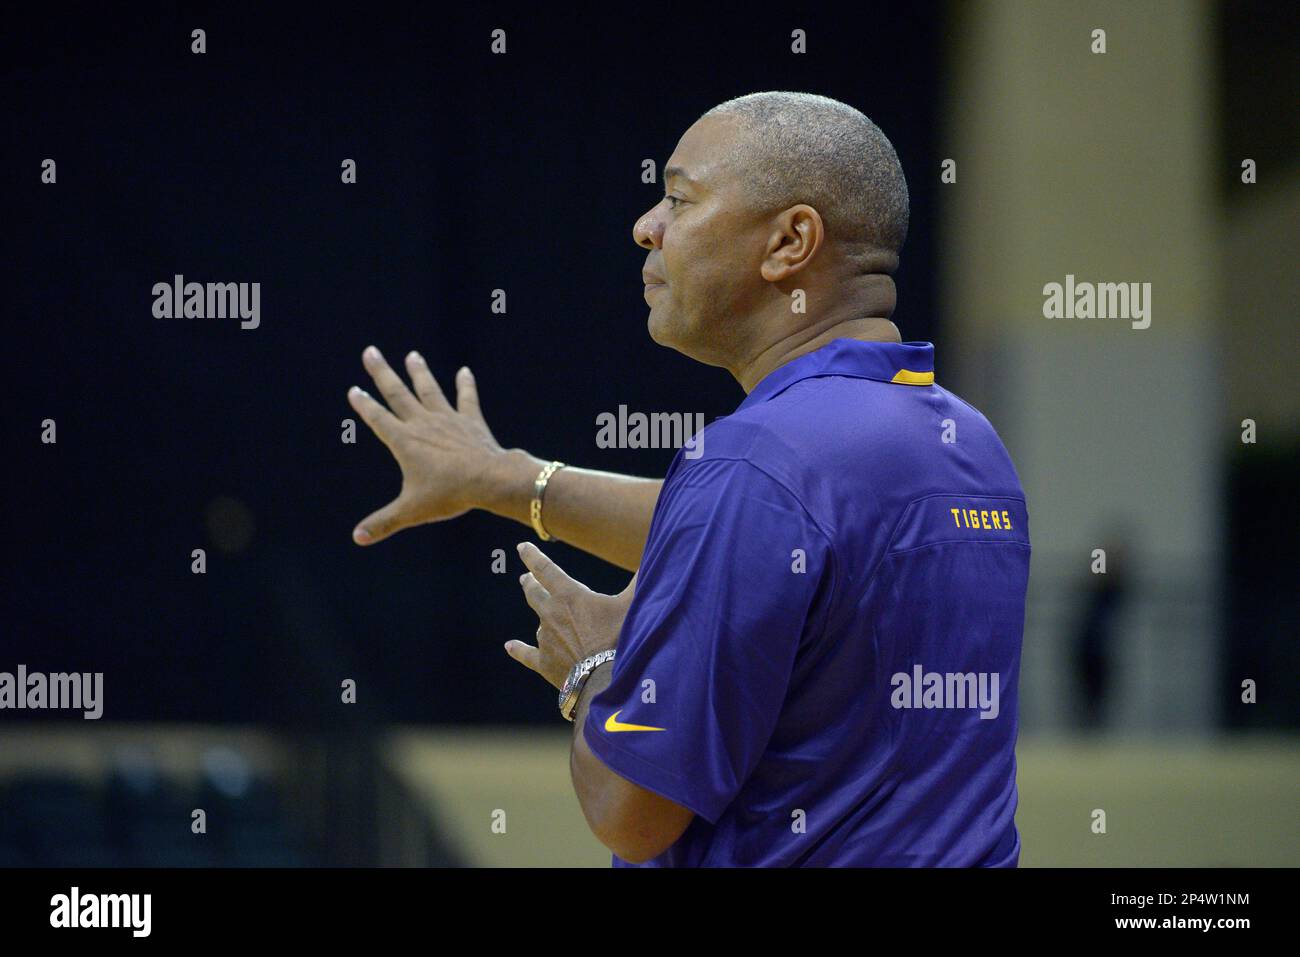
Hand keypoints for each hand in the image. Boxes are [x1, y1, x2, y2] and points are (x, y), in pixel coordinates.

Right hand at [348, 346, 503, 544]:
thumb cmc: (449, 495)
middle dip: (382, 373)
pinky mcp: (471, 421)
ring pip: (430, 390)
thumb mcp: (411, 511)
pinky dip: (465, 385)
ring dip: (419, 372)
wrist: (489, 480)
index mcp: (404, 442)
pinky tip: (464, 371)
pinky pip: (467, 399)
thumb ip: (384, 522)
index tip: (354, 390)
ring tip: (412, 355)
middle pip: (398, 394)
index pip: (378, 419)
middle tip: (370, 351)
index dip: (364, 405)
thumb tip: (357, 538)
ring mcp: (448, 420)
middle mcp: (423, 424)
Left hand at [506, 543, 635, 689]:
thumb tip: (653, 555)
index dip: (532, 556)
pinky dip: (518, 649)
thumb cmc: (620, 637)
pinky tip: (509, 646)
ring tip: (540, 612)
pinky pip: (526, 654)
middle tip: (526, 578)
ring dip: (539, 615)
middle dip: (530, 583)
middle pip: (534, 593)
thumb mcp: (633, 603)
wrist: (604, 678)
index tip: (522, 546)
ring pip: (538, 624)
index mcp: (569, 595)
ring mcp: (545, 639)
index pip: (545, 569)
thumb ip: (640, 578)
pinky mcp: (544, 663)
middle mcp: (551, 614)